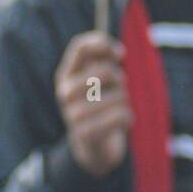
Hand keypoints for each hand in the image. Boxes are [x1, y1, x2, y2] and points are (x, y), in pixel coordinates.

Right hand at [55, 31, 131, 177]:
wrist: (92, 147)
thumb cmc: (100, 105)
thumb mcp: (100, 80)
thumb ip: (105, 60)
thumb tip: (118, 52)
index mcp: (66, 74)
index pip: (80, 47)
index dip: (104, 44)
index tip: (122, 53)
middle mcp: (65, 92)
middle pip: (105, 70)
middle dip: (120, 78)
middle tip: (119, 89)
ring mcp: (73, 114)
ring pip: (118, 95)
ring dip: (125, 101)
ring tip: (117, 108)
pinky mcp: (85, 134)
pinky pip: (120, 115)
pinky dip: (127, 117)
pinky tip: (121, 122)